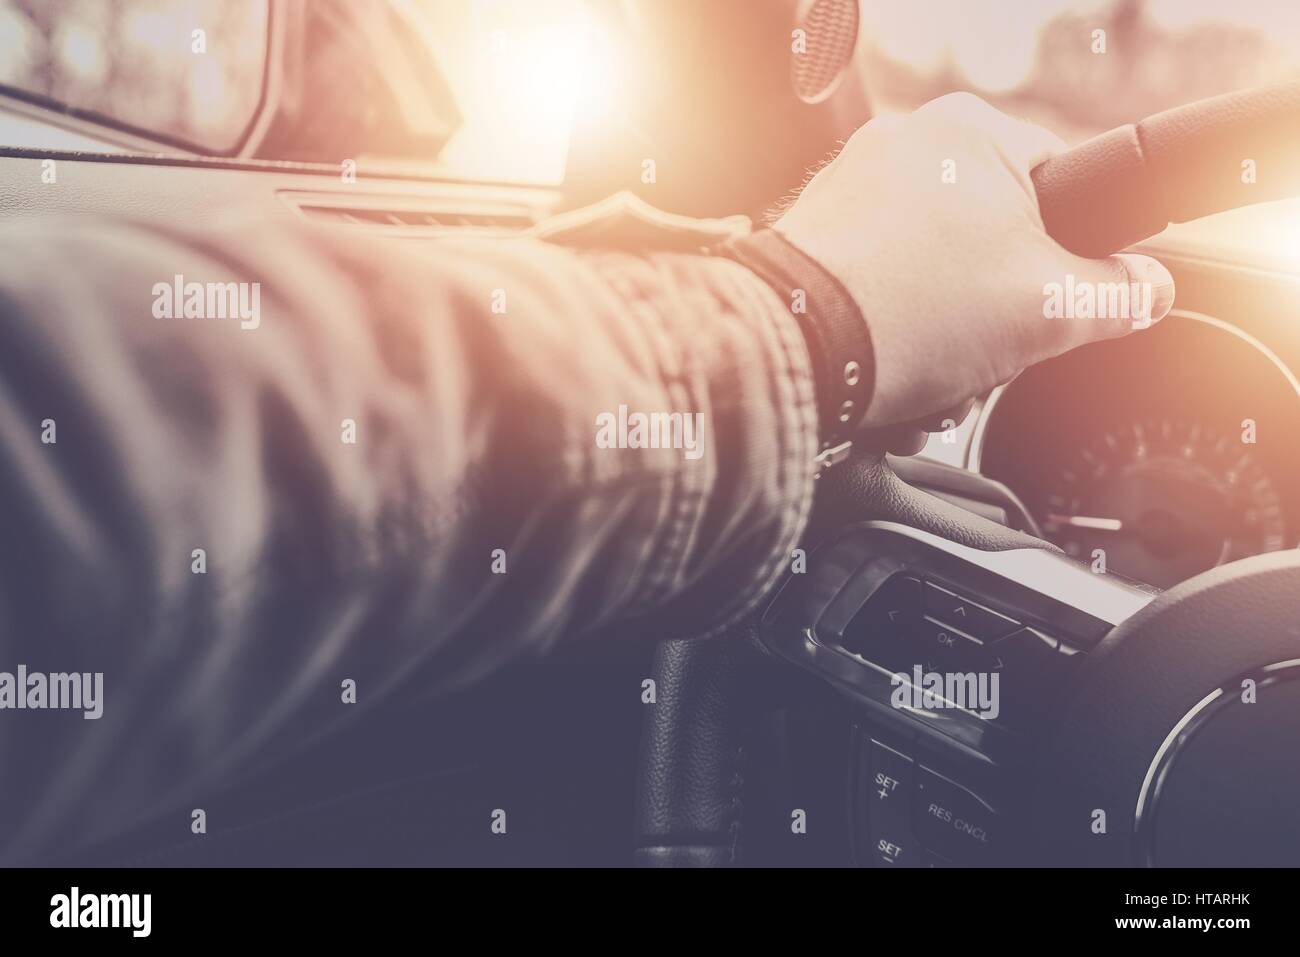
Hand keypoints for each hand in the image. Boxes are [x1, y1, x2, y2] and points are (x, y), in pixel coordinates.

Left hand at [774, 92, 1174, 437]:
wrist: (789, 354)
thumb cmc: (908, 313)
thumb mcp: (1048, 311)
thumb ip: (1117, 295)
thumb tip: (1149, 288)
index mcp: (973, 131)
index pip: (1065, 183)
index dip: (1073, 255)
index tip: (1062, 298)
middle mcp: (905, 144)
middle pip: (996, 239)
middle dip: (998, 312)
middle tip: (987, 348)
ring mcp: (852, 190)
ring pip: (937, 273)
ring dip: (947, 336)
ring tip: (932, 370)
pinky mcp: (815, 239)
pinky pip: (883, 286)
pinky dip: (895, 333)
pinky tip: (891, 370)